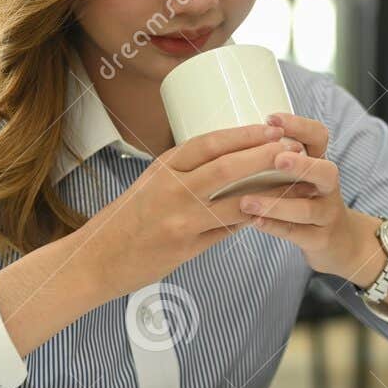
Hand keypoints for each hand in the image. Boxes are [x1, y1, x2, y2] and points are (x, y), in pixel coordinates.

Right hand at [76, 122, 304, 298]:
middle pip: (227, 167)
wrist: (95, 260)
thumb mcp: (149, 185)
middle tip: (292, 149)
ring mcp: (180, 220)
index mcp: (163, 168)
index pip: (209, 142)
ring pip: (234, 200)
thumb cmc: (123, 221)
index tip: (271, 127)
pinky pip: (227, 230)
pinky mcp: (186, 247)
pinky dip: (250, 219)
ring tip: (293, 182)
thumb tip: (226, 162)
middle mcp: (172, 190)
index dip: (244, 134)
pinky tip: (270, 212)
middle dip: (264, 156)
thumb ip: (183, 174)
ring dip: (267, 191)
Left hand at [237, 113, 375, 279]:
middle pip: (326, 171)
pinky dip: (275, 227)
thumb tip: (233, 140)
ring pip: (307, 208)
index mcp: (320, 163)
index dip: (298, 126)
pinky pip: (297, 233)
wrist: (338, 241)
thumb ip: (274, 159)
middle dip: (302, 165)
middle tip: (278, 160)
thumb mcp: (298, 175)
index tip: (270, 119)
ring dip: (276, 204)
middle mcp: (327, 187)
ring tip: (246, 202)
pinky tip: (254, 222)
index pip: (318, 137)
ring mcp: (326, 214)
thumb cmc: (306, 201)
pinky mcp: (320, 239)